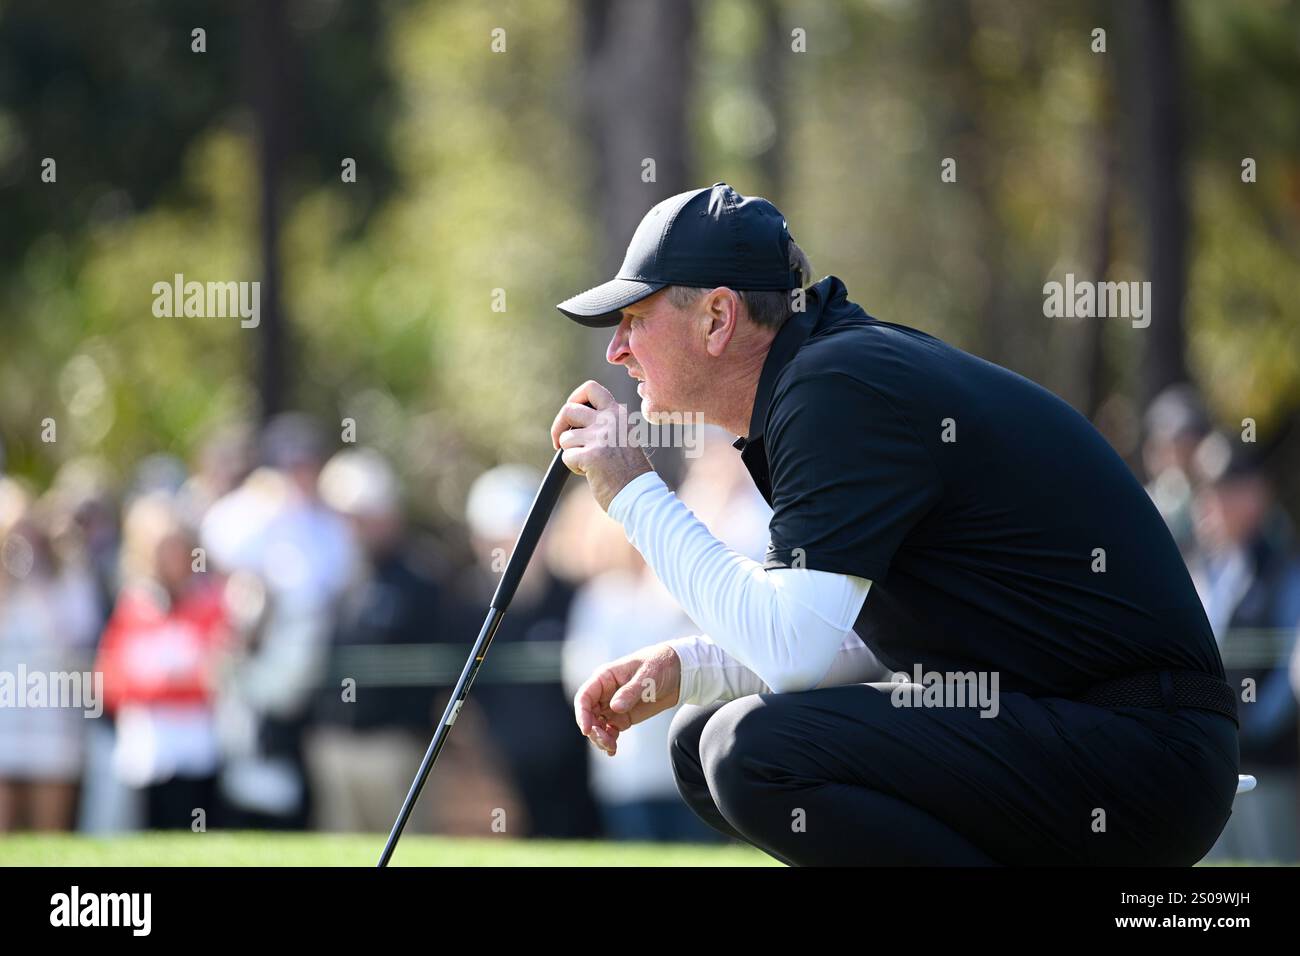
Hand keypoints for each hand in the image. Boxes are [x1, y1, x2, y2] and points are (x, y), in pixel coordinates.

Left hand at [550, 380, 652, 511]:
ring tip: (589, 463)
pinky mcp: (591, 456)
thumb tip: (573, 419)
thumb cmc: (629, 470)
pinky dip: (574, 467)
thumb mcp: (622, 436)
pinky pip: (567, 457)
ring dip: (571, 452)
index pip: (591, 388)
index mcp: (618, 414)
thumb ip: (604, 423)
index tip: (572, 416)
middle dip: (558, 426)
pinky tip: (590, 473)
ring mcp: (600, 438)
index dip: (575, 398)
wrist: (639, 493)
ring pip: (566, 438)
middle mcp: (609, 421)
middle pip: (569, 409)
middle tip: (559, 442)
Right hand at [574, 643, 681, 756]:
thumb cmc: (659, 665)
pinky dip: (609, 741)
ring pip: (597, 726)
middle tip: (606, 742)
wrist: (678, 673)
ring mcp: (613, 706)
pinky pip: (609, 731)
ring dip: (600, 738)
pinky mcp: (622, 717)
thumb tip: (614, 707)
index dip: (582, 714)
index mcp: (605, 678)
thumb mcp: (647, 676)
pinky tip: (612, 750)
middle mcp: (605, 693)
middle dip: (593, 730)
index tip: (587, 729)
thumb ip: (630, 691)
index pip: (585, 696)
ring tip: (611, 748)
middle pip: (589, 715)